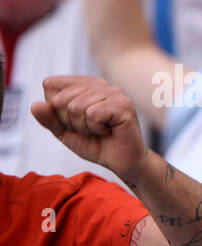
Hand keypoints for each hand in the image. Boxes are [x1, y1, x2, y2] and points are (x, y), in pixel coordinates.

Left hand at [31, 76, 147, 180]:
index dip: (55, 108)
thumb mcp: (65, 132)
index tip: (74, 121)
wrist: (121, 162)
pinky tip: (108, 131)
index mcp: (84, 84)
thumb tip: (35, 105)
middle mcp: (99, 83)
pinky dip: (96, 129)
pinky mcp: (123, 105)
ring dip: (84, 127)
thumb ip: (49, 119)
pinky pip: (92, 114)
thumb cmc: (96, 144)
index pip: (50, 85)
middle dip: (70, 121)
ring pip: (76, 107)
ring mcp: (113, 92)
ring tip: (99, 131)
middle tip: (89, 129)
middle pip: (61, 99)